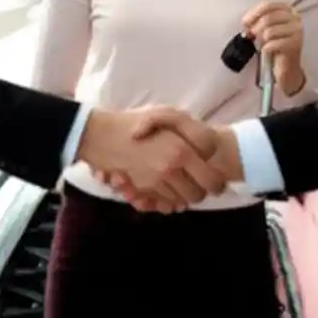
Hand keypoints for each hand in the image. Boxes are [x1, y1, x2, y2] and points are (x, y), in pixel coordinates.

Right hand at [76, 106, 225, 213]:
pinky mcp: (142, 190)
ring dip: (183, 197)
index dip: (217, 183)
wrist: (99, 135)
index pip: (212, 180)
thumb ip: (191, 128)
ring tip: (179, 183)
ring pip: (180, 202)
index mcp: (181, 151)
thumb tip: (207, 150)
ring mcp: (154, 182)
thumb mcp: (166, 113)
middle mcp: (169, 170)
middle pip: (197, 196)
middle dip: (200, 192)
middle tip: (197, 183)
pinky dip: (166, 201)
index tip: (215, 180)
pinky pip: (163, 204)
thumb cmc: (134, 121)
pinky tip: (164, 188)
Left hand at [242, 0, 304, 95]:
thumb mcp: (265, 27)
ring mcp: (297, 31)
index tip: (244, 23)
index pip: (268, 5)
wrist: (286, 63)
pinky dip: (266, 48)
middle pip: (267, 19)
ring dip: (260, 40)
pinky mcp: (296, 44)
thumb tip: (246, 23)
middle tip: (252, 37)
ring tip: (262, 44)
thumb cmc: (274, 42)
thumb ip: (257, 20)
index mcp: (288, 9)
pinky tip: (268, 50)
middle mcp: (295, 18)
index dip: (253, 14)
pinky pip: (272, 44)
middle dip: (255, 29)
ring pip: (269, 32)